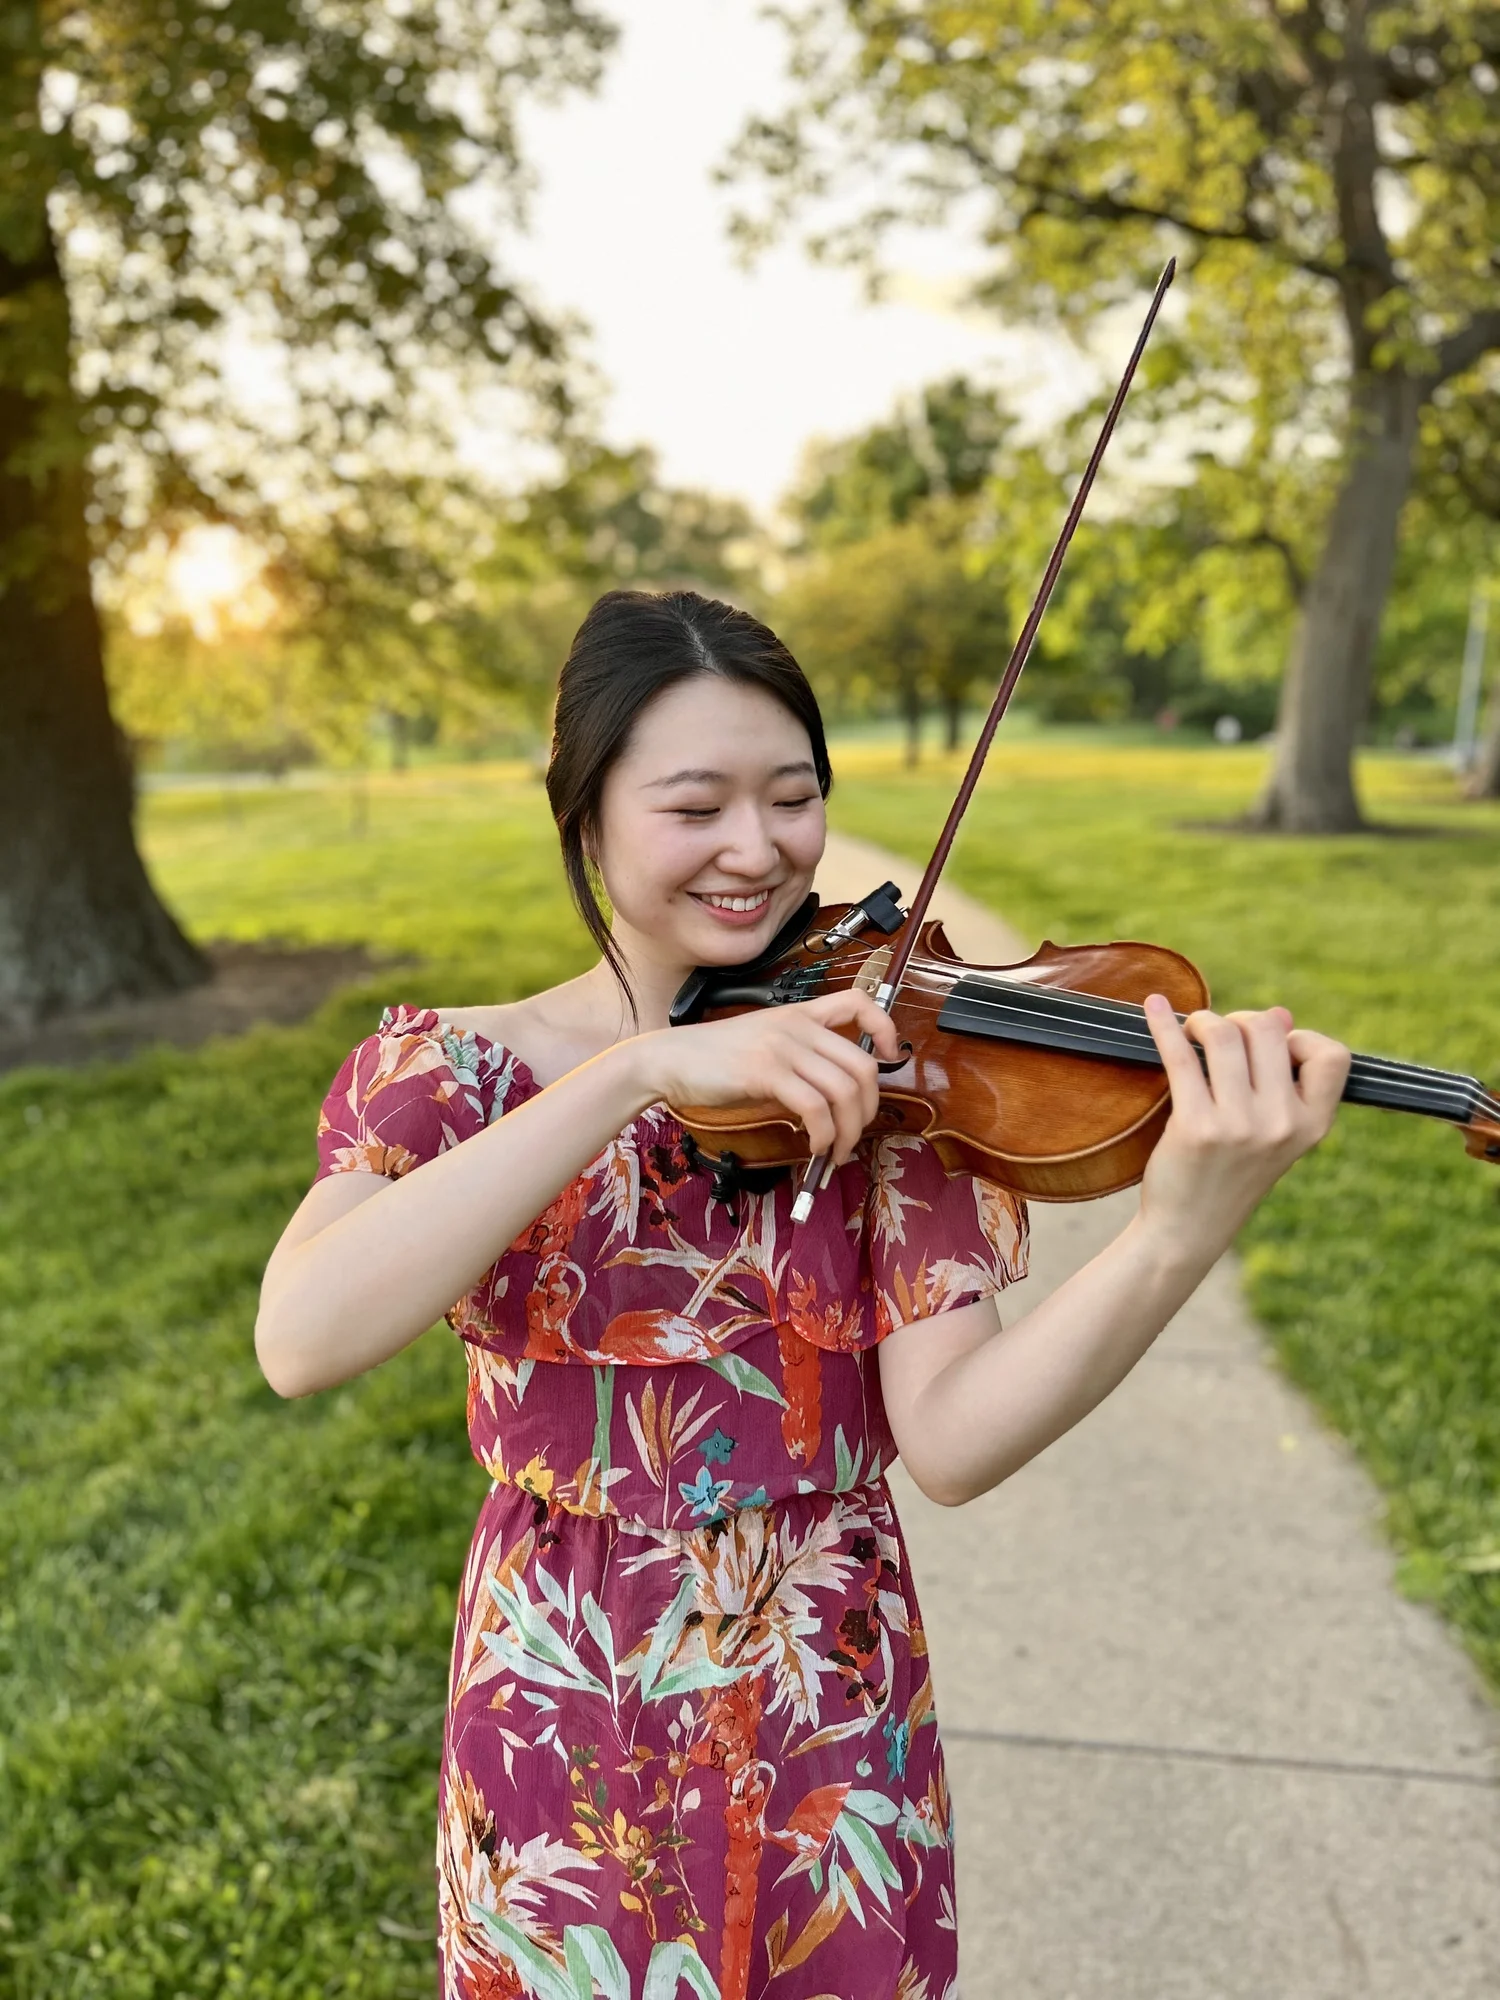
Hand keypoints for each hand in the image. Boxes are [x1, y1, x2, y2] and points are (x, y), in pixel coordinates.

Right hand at [635, 991, 902, 1165]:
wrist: (669, 1059)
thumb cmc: (715, 1059)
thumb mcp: (765, 1047)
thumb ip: (801, 1061)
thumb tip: (834, 1100)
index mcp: (799, 1014)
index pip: (859, 1002)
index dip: (885, 1028)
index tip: (887, 1058)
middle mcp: (797, 1025)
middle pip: (862, 1065)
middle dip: (869, 1110)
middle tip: (856, 1135)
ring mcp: (782, 1047)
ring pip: (843, 1091)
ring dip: (848, 1132)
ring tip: (834, 1152)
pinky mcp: (766, 1072)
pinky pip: (815, 1108)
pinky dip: (823, 1135)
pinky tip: (814, 1146)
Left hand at [1138, 996, 1349, 1267]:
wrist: (1190, 1229)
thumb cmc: (1230, 1173)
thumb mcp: (1273, 1133)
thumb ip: (1282, 1078)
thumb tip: (1280, 1013)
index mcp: (1313, 1125)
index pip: (1332, 1056)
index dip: (1301, 1039)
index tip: (1273, 1047)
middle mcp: (1282, 1124)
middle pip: (1267, 1030)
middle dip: (1240, 1020)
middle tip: (1219, 1036)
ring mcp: (1240, 1126)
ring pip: (1225, 1035)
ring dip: (1204, 1023)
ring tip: (1192, 1032)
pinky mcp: (1196, 1126)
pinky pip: (1181, 1056)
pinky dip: (1163, 1025)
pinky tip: (1153, 1008)